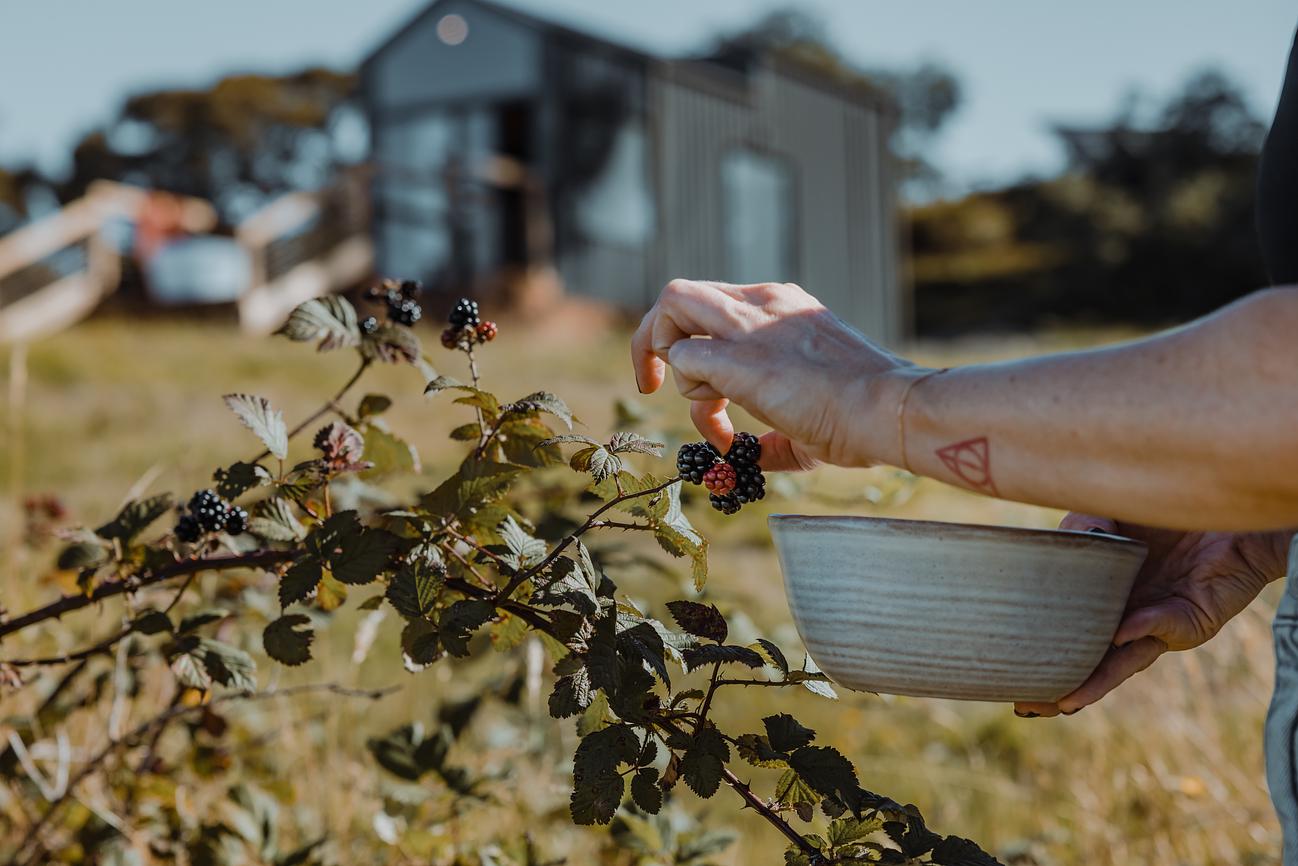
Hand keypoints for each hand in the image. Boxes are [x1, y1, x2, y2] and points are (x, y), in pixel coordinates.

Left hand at [631, 279, 914, 469]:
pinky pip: (684, 357)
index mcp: (782, 306)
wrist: (889, 410)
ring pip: (673, 306)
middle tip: (650, 383)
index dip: (696, 348)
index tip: (707, 394)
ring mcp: (751, 326)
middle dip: (654, 337)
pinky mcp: (741, 359)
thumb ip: (775, 431)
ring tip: (706, 412)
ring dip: (666, 359)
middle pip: (681, 294)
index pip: (714, 307)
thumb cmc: (862, 416)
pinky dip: (688, 391)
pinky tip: (717, 426)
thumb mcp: (810, 409)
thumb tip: (752, 456)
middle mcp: (763, 304)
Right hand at [1013, 514, 1288, 717]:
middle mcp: (1127, 621)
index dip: (1042, 656)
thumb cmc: (1164, 516)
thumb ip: (1082, 525)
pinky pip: (1162, 624)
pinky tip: (1117, 633)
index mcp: (1102, 600)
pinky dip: (1140, 629)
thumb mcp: (1108, 515)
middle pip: (1090, 664)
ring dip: (1094, 682)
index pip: (1067, 636)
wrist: (1226, 513)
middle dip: (1058, 688)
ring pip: (1123, 663)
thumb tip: (1075, 541)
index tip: (1010, 677)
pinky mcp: (1191, 619)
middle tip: (1025, 705)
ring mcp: (1158, 626)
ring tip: (1064, 701)